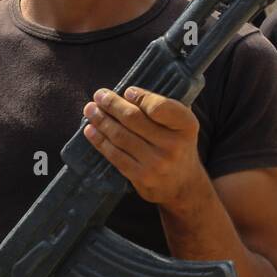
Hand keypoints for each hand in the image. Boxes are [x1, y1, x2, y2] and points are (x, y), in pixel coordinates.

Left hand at [82, 87, 206, 207]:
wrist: (183, 184)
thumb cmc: (178, 145)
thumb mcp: (182, 124)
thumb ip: (163, 108)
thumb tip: (127, 94)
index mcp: (186, 125)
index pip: (160, 107)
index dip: (141, 97)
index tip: (126, 91)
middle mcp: (173, 145)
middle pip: (134, 119)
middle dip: (112, 105)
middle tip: (99, 95)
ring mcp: (156, 162)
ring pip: (121, 136)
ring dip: (101, 121)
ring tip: (90, 110)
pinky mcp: (141, 176)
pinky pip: (115, 155)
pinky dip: (100, 141)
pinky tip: (90, 130)